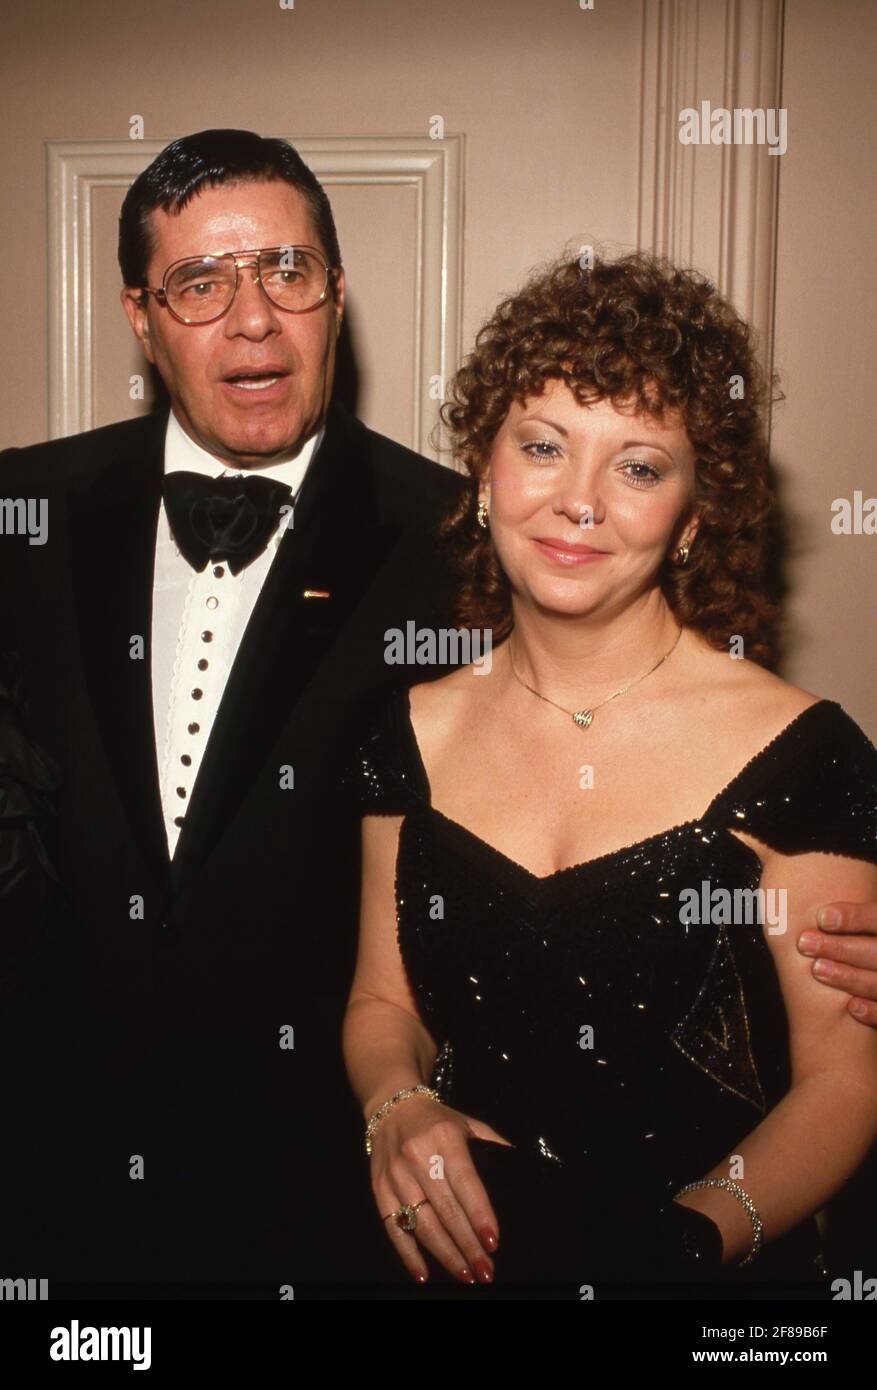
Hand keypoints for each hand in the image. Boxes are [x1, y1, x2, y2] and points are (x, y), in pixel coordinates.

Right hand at [369, 1095, 510, 1284]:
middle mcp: (418, 1156)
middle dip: (468, 1245)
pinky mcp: (379, 1189)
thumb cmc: (438, 1120)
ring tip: (466, 1275)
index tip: (494, 1242)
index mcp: (445, 1138)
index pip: (466, 1183)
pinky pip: (393, 1228)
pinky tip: (424, 1274)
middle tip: (486, 1272)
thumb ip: (493, 1146)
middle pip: (446, 1210)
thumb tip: (520, 1170)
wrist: (391, 1106)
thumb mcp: (468, 1124)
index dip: (480, 1215)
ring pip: (422, 1224)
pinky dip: (408, 1254)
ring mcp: (395, 1175)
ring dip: (445, 1255)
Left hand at [799, 901, 876, 1026]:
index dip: (854, 916)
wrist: (875, 965)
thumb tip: (809, 898)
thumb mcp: (863, 924)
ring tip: (816, 969)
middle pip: (875, 950)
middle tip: (804, 943)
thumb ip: (849, 917)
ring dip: (848, 977)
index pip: (876, 918)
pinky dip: (872, 1011)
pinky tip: (851, 1006)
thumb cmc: (864, 940)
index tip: (822, 917)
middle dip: (840, 948)